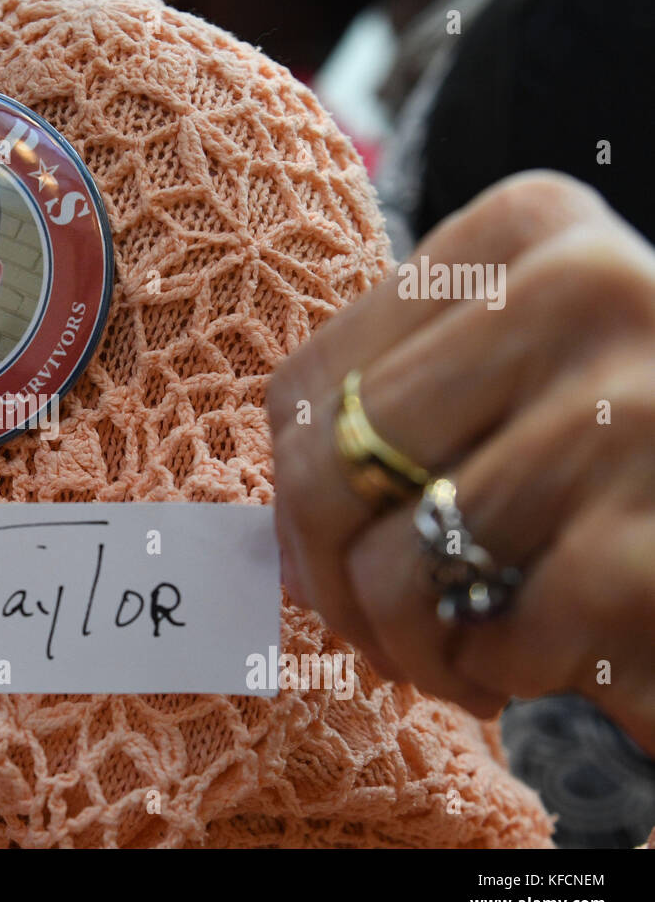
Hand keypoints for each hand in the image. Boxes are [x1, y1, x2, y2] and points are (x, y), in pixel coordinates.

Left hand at [268, 171, 654, 752]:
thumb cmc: (630, 462)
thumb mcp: (528, 388)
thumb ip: (406, 421)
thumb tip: (284, 553)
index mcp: (529, 229)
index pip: (313, 381)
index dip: (298, 493)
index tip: (338, 548)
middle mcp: (582, 289)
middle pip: (329, 465)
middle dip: (330, 581)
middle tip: (377, 633)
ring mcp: (630, 411)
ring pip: (392, 569)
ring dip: (410, 646)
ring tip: (463, 656)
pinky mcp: (652, 547)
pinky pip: (489, 639)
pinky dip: (498, 673)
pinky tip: (551, 658)